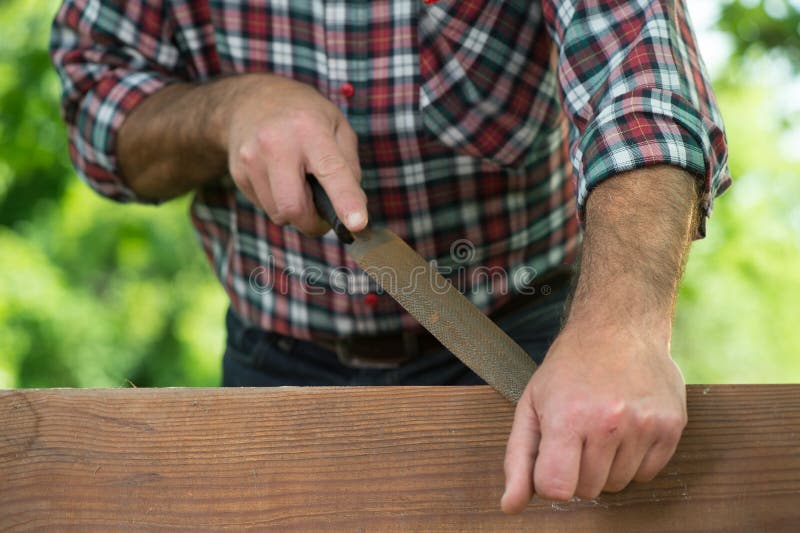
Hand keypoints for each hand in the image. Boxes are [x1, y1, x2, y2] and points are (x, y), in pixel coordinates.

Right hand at [224, 74, 366, 235]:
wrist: (250, 100)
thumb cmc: (304, 116)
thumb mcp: (337, 126)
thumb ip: (349, 167)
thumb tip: (353, 210)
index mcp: (310, 129)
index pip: (331, 171)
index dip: (345, 201)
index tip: (357, 225)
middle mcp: (276, 143)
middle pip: (294, 207)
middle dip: (313, 223)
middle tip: (323, 216)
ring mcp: (252, 159)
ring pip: (279, 214)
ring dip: (296, 212)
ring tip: (300, 185)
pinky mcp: (238, 173)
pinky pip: (265, 207)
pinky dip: (278, 203)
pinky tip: (280, 179)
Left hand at [500, 319, 686, 512]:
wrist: (617, 327)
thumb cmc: (567, 369)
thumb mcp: (531, 405)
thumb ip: (518, 459)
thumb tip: (510, 506)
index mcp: (568, 417)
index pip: (557, 489)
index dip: (550, 479)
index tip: (552, 456)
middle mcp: (609, 423)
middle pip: (588, 490)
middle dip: (578, 469)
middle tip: (578, 433)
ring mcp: (645, 425)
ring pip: (619, 485)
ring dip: (607, 465)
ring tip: (602, 426)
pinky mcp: (672, 426)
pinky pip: (648, 475)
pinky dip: (634, 460)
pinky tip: (626, 427)